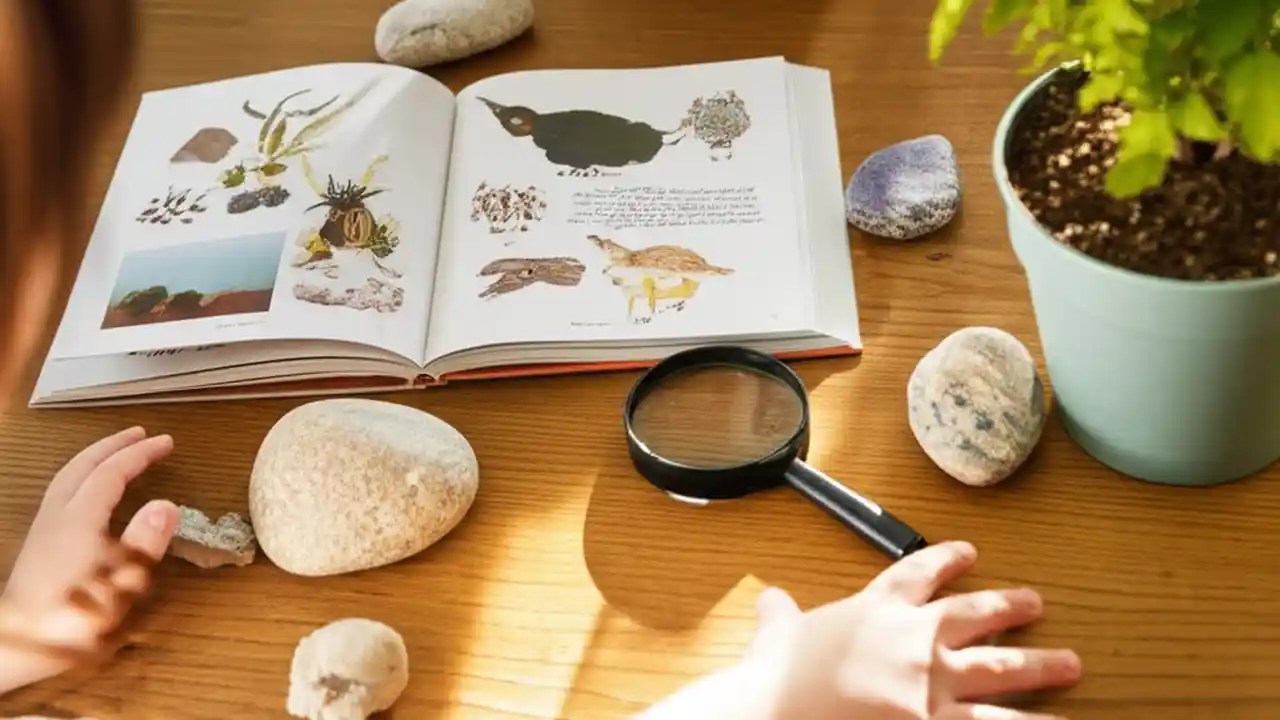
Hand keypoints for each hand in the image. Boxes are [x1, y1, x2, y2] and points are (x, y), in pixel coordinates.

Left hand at [0, 427, 178, 693]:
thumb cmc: (74, 618)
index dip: (140, 455)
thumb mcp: (120, 586)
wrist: (17, 645)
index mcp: (79, 519)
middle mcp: (58, 515)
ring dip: (95, 457)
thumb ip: (144, 544)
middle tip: (142, 434)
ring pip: (68, 476)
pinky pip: (62, 490)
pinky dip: (82, 475)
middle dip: (114, 446)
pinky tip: (90, 489)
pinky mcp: (38, 543)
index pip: (112, 473)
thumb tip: (167, 504)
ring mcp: (44, 528)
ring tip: (117, 451)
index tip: (167, 442)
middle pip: (84, 466)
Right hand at [639, 541, 1080, 719]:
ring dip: (1039, 667)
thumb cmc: (777, 673)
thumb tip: (771, 600)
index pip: (918, 573)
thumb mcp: (777, 634)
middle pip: (976, 615)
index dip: (947, 560)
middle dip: (1010, 607)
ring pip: (999, 671)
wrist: (780, 707)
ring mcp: (931, 684)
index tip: (969, 552)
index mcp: (877, 608)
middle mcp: (915, 638)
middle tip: (1036, 603)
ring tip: (1070, 665)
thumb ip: (781, 616)